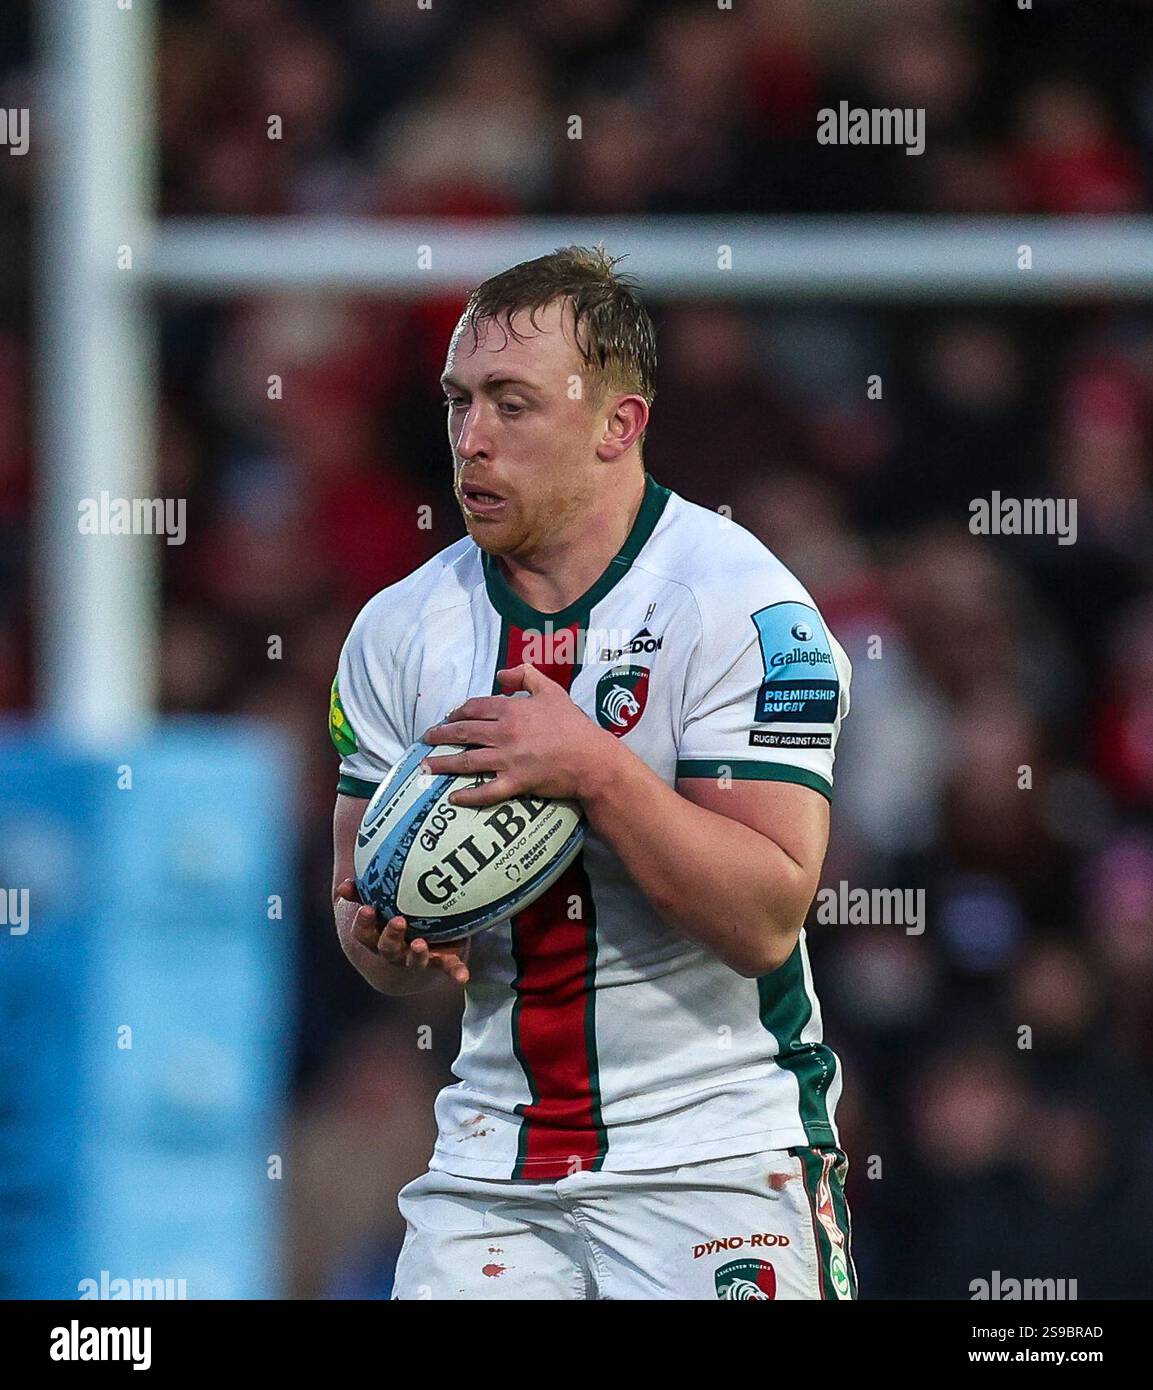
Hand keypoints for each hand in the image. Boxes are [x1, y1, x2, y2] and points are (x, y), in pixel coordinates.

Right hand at [334, 879, 470, 984]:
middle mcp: (395, 952)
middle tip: (398, 921)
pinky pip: (448, 967)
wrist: (419, 949)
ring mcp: (417, 959)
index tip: (367, 908)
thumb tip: (344, 884)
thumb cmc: (392, 918)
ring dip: (417, 954)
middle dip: (391, 936)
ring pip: (414, 960)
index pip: (365, 933)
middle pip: (388, 948)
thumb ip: (362, 892)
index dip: (364, 923)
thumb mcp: (378, 904)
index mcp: (377, 939)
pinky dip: (456, 972)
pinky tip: (463, 976)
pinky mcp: (440, 961)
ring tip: (420, 944)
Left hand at [420, 663, 617, 808]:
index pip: (474, 708)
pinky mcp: (516, 782)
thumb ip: (525, 676)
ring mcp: (508, 759)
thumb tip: (500, 675)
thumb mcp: (552, 690)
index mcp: (512, 710)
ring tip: (426, 766)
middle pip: (464, 732)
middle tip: (426, 739)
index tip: (448, 717)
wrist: (592, 758)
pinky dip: (469, 796)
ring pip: (468, 761)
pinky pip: (487, 791)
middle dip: (441, 735)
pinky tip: (453, 797)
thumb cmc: (573, 725)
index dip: (457, 712)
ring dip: (443, 763)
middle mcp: (505, 733)